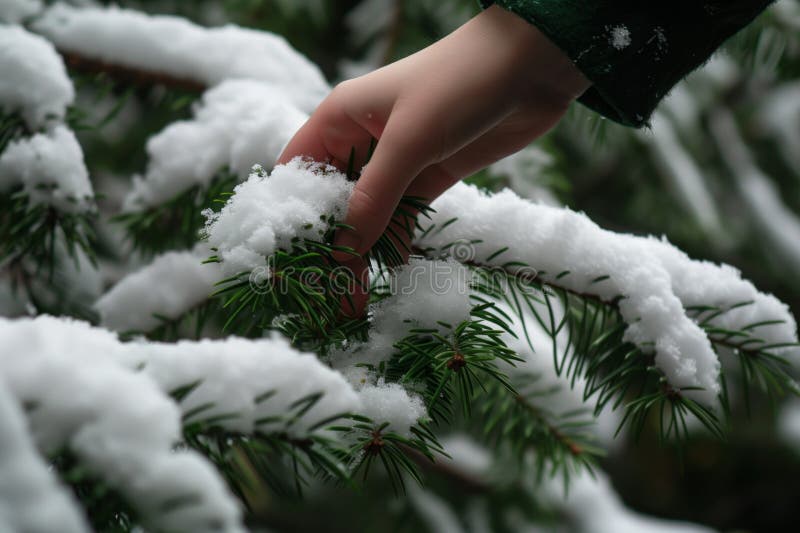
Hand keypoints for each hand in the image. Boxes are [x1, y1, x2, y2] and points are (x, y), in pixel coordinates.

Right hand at [277, 5, 589, 313]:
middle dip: (330, 246)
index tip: (290, 262)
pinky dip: (395, 243)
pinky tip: (389, 271)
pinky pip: (402, 216)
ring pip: (368, 214)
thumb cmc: (459, 83)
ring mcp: (397, 160)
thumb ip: (375, 197)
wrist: (531, 66)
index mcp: (339, 119)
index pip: (298, 173)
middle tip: (327, 295)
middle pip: (332, 202)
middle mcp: (360, 141)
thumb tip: (344, 252)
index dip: (291, 216)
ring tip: (353, 299)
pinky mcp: (429, 175)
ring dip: (363, 253)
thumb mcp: (410, 141)